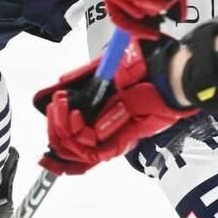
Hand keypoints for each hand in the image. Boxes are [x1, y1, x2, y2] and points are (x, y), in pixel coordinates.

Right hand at [33, 37, 193, 173]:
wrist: (170, 73)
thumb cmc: (148, 66)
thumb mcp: (107, 68)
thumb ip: (82, 78)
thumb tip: (59, 85)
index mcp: (105, 113)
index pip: (76, 134)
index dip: (57, 131)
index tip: (47, 115)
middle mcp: (108, 128)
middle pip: (71, 145)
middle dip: (55, 128)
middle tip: (56, 106)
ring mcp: (116, 135)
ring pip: (78, 149)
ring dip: (62, 129)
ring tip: (63, 107)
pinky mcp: (125, 138)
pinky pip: (94, 151)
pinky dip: (76, 136)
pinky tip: (73, 115)